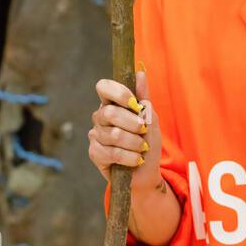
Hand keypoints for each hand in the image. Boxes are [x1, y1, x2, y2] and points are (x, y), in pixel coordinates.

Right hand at [89, 70, 160, 186]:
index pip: (103, 87)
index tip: (134, 103)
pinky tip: (135, 160)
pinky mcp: (95, 153)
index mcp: (112, 103)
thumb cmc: (147, 143)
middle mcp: (101, 117)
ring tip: (142, 149)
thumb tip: (140, 73)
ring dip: (134, 143)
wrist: (146, 172)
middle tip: (143, 130)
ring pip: (113, 134)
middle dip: (132, 123)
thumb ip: (144, 97)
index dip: (117, 92)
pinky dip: (130, 157)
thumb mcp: (150, 119)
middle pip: (109, 112)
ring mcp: (96, 135)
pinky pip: (112, 152)